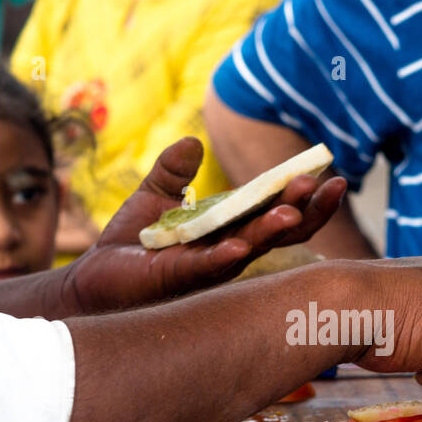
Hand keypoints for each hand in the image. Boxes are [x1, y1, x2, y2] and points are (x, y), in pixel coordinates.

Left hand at [64, 137, 346, 313]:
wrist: (92, 280)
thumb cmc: (129, 246)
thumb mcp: (153, 198)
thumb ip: (173, 172)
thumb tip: (192, 141)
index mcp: (229, 231)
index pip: (275, 211)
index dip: (303, 196)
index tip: (328, 173)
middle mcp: (228, 253)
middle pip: (278, 232)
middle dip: (305, 211)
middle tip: (329, 186)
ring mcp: (206, 268)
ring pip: (250, 249)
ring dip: (272, 232)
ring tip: (293, 211)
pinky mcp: (177, 279)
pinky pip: (206, 269)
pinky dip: (224, 258)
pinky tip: (239, 247)